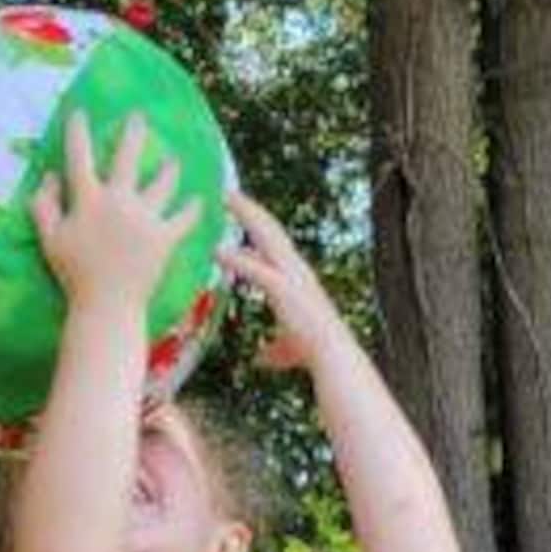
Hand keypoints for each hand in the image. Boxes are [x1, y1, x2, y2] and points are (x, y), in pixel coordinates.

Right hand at [30, 107, 201, 311]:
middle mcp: (119, 200)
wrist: (106, 307)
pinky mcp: (166, 237)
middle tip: (139, 116)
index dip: (78, 130)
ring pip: (163, 182)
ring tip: (173, 161)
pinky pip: (185, 218)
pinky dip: (193, 209)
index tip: (80, 112)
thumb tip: (49, 176)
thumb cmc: (73, 275)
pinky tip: (201, 200)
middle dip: (134, 131)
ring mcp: (145, 218)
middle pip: (128, 155)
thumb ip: (43, 204)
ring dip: (169, 168)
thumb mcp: (49, 239)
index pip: (79, 155)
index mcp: (88, 199)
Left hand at [216, 187, 347, 372]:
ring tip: (224, 199)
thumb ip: (271, 349)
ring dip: (246, 215)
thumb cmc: (312, 354)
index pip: (273, 244)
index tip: (240, 214)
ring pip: (267, 236)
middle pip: (270, 229)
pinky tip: (218, 252)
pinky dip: (237, 259)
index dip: (257, 226)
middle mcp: (296, 270)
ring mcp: (292, 277)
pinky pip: (257, 270)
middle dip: (249, 209)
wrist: (333, 358)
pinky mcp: (285, 290)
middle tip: (227, 192)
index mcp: (296, 278)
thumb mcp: (285, 349)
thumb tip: (260, 359)